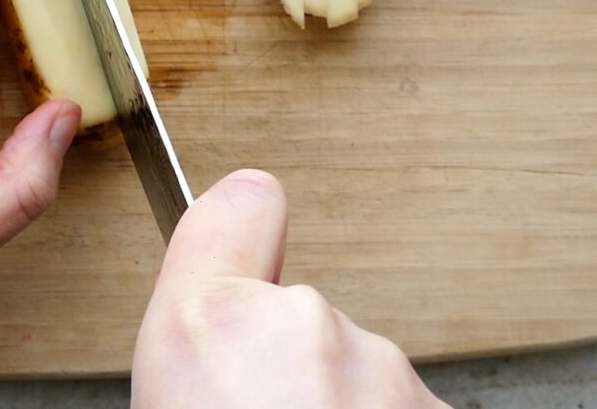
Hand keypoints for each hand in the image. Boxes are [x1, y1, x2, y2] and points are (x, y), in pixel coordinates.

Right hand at [133, 170, 449, 408]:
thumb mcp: (158, 400)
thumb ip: (185, 345)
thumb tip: (199, 340)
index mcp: (207, 326)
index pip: (238, 207)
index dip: (240, 232)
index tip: (246, 241)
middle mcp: (301, 326)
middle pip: (295, 316)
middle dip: (284, 365)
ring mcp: (381, 368)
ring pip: (354, 368)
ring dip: (338, 404)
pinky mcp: (438, 405)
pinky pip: (399, 405)